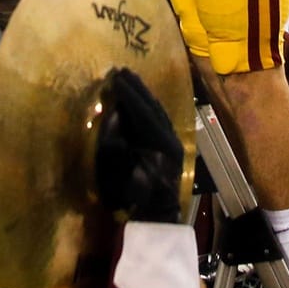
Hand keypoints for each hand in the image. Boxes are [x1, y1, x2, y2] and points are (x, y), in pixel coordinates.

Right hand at [93, 67, 182, 222]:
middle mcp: (171, 139)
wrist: (156, 217)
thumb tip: (114, 114)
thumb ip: (114, 141)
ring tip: (131, 79)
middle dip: (137, 88)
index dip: (128, 94)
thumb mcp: (116, 170)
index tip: (114, 77)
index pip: (142, 112)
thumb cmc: (132, 197)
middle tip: (122, 70)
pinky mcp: (173, 147)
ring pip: (160, 111)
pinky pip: (162, 119)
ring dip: (144, 94)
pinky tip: (143, 99)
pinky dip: (150, 106)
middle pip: (154, 108)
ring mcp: (174, 142)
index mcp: (160, 145)